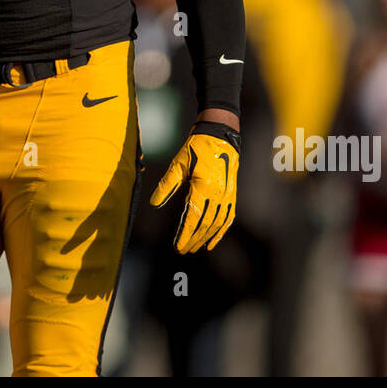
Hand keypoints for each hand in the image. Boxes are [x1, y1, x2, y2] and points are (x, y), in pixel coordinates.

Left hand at [149, 117, 239, 252]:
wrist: (220, 136)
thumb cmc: (196, 148)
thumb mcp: (178, 164)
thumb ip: (167, 185)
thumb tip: (154, 204)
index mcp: (203, 187)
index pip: (193, 217)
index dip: (185, 234)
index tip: (178, 247)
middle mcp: (218, 193)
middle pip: (205, 224)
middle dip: (194, 239)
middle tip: (184, 250)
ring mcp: (227, 195)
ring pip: (217, 223)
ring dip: (206, 238)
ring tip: (195, 248)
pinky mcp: (232, 194)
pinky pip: (228, 217)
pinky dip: (221, 231)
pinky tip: (213, 241)